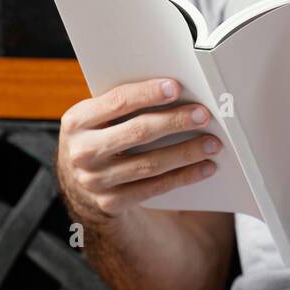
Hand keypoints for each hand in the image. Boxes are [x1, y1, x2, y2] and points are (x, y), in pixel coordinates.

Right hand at [56, 77, 220, 220]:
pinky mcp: (111, 202)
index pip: (117, 102)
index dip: (148, 93)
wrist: (77, 182)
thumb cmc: (99, 136)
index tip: (176, 87)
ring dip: (186, 152)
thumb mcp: (97, 117)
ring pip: (150, 164)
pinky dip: (184, 176)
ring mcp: (95, 180)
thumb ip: (123, 104)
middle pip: (138, 132)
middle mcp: (82, 152)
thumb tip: (175, 90)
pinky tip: (205, 167)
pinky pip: (155, 188)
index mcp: (77, 121)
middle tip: (203, 114)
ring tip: (212, 143)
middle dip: (175, 121)